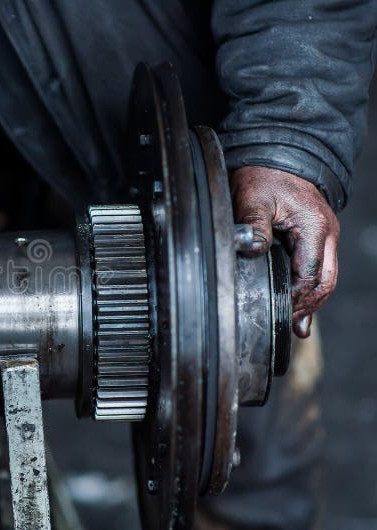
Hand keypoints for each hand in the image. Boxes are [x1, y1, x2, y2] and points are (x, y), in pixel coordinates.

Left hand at [230, 166, 339, 337]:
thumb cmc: (266, 175)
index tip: (276, 310)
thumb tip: (252, 250)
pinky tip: (299, 306)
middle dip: (308, 306)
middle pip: (325, 281)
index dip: (294, 297)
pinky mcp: (315, 236)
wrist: (279, 154)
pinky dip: (309, 287)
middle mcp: (326, 234)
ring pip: (324, 277)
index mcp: (315, 228)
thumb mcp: (253, 197)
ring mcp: (324, 236)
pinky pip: (317, 268)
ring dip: (311, 300)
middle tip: (289, 326)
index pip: (309, 275)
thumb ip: (253, 226)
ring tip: (296, 326)